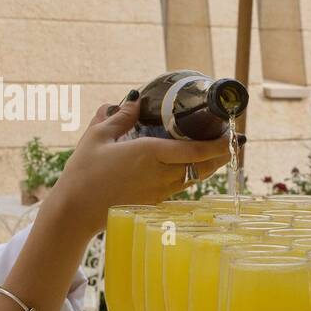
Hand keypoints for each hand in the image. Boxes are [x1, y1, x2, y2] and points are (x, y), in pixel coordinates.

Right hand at [40, 97, 231, 241]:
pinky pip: (181, 186)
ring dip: (209, 166)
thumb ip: (119, 117)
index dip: (217, 145)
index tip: (232, 136)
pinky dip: (192, 175)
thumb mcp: (98, 137)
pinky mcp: (154, 201)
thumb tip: (134, 99)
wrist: (76, 211)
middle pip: (201, 165)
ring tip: (220, 153)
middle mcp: (160, 173)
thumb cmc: (83, 172)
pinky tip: (192, 167)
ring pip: (194, 177)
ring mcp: (159, 190)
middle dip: (220, 155)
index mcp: (149, 154)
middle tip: (234, 142)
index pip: (194, 150)